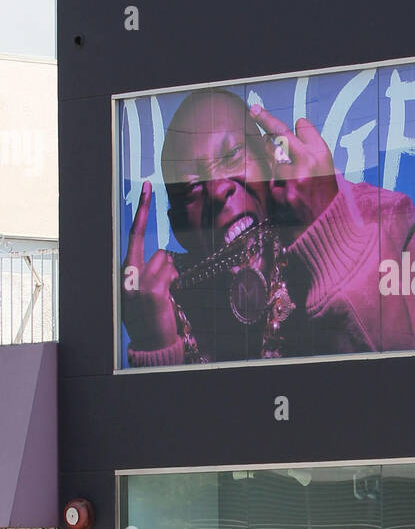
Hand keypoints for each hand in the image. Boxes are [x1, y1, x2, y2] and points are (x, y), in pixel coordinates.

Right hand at [121, 182, 180, 350]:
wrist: (149, 341)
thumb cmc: (146, 313)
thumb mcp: (139, 288)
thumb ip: (146, 269)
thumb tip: (165, 255)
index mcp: (125, 269)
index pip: (134, 233)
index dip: (142, 209)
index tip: (147, 187)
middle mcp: (130, 272)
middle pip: (160, 252)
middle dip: (166, 266)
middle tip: (161, 285)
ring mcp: (141, 281)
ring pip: (169, 262)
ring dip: (171, 276)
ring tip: (163, 295)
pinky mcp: (154, 290)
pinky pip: (173, 273)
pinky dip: (175, 282)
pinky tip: (166, 298)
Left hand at [249, 104, 337, 230]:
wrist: (325, 226)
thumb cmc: (325, 194)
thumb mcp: (327, 167)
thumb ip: (310, 147)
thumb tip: (291, 126)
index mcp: (322, 154)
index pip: (302, 126)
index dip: (294, 126)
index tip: (279, 113)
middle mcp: (309, 162)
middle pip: (281, 132)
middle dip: (265, 118)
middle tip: (254, 109)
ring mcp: (293, 178)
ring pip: (273, 158)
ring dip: (276, 162)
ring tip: (293, 177)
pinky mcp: (280, 194)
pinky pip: (271, 180)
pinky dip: (276, 185)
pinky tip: (289, 194)